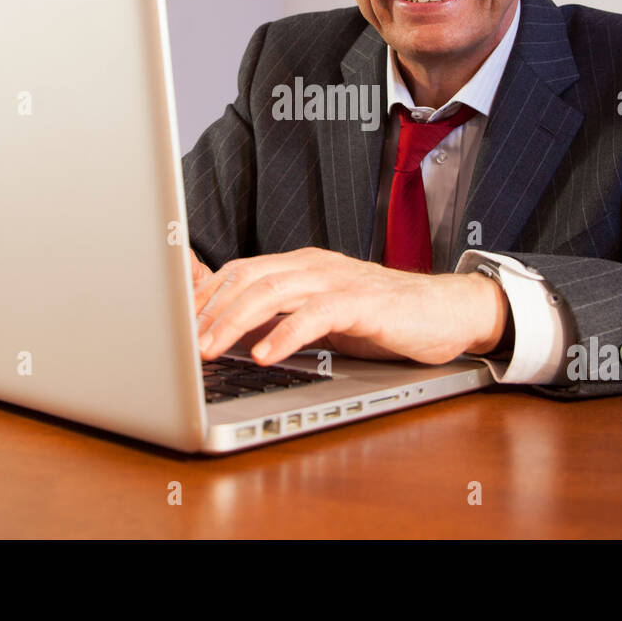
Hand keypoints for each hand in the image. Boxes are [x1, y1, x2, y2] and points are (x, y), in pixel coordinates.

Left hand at [191, 246, 507, 366]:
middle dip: (210, 309)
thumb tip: (229, 327)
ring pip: (274, 290)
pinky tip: (266, 355)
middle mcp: (316, 266)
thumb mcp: (322, 313)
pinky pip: (317, 314)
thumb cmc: (383, 317)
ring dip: (236, 321)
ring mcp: (340, 281)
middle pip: (248, 276)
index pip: (239, 270)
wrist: (447, 311)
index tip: (174, 322)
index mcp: (301, 265)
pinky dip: (287, 334)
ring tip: (212, 348)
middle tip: (184, 342)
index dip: (203, 294)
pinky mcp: (365, 303)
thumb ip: (281, 314)